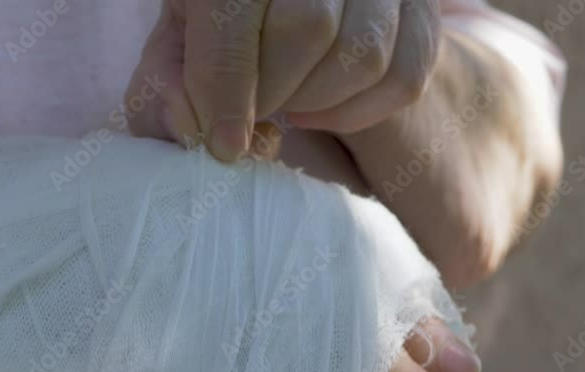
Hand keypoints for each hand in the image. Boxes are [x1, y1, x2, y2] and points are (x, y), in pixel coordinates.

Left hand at [124, 0, 442, 160]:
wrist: (272, 7)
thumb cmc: (215, 28)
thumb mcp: (173, 48)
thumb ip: (164, 90)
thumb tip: (198, 130)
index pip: (237, 12)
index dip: (227, 89)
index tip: (223, 144)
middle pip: (310, 27)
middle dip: (274, 93)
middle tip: (254, 110)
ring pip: (364, 53)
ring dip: (317, 102)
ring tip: (286, 102)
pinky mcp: (420, 7)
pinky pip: (407, 75)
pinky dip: (362, 111)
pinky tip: (321, 107)